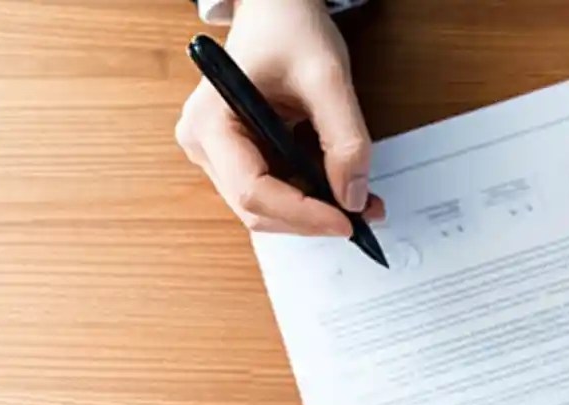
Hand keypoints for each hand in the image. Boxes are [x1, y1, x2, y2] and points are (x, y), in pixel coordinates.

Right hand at [176, 0, 384, 234]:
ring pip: (269, 207)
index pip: (253, 191)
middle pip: (258, 209)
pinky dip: (311, 197)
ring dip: (315, 212)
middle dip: (312, 219)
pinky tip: (341, 188)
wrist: (276, 8)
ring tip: (362, 204)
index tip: (346, 219)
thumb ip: (345, 138)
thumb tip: (353, 197)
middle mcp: (205, 144)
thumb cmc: (288, 28)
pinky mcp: (240, 156)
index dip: (302, 214)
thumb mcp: (327, 77)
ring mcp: (220, 153)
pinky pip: (276, 191)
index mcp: (210, 122)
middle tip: (364, 216)